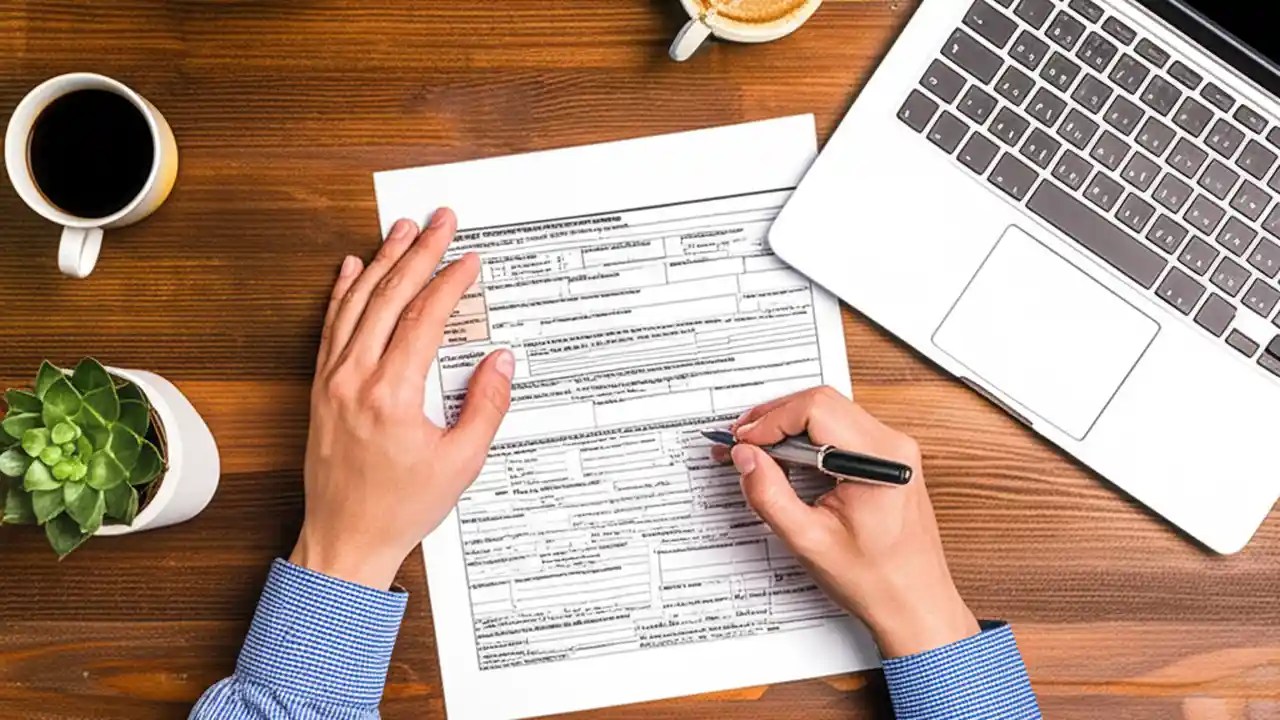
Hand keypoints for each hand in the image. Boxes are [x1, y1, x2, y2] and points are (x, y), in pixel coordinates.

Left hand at [290, 209, 513, 589]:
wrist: (345, 539)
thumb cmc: (400, 507)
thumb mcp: (461, 462)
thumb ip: (485, 406)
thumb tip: (499, 361)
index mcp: (391, 395)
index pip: (423, 319)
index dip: (448, 282)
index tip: (467, 259)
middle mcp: (354, 380)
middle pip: (388, 298)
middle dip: (418, 252)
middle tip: (439, 221)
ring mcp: (331, 382)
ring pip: (355, 304)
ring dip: (381, 262)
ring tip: (402, 231)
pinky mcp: (320, 389)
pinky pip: (330, 328)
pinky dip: (342, 293)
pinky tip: (350, 269)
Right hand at [724, 387, 978, 657]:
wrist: (916, 605)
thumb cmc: (879, 581)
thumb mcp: (810, 540)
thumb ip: (770, 494)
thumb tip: (745, 458)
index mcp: (881, 459)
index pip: (815, 409)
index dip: (770, 421)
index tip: (742, 442)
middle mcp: (893, 445)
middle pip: (821, 403)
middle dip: (774, 419)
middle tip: (741, 443)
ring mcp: (893, 450)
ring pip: (829, 413)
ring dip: (788, 427)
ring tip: (757, 452)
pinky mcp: (887, 459)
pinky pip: (840, 431)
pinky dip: (806, 440)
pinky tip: (784, 460)